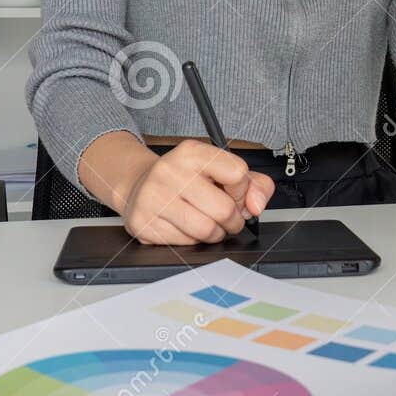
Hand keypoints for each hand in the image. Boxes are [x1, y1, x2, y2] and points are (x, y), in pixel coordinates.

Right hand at [118, 140, 275, 245]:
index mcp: (192, 152)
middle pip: (224, 209)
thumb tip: (257, 205)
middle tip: (226, 218)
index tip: (236, 195)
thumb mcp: (218, 169)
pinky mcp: (144, 222)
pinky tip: (186, 227)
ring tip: (208, 223)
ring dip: (215, 234)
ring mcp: (154, 197)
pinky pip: (186, 243)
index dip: (243, 192)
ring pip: (206, 230)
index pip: (237, 173)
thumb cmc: (184, 178)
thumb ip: (252, 183)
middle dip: (233, 220)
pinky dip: (193, 241)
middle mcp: (170, 171)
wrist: (138, 185)